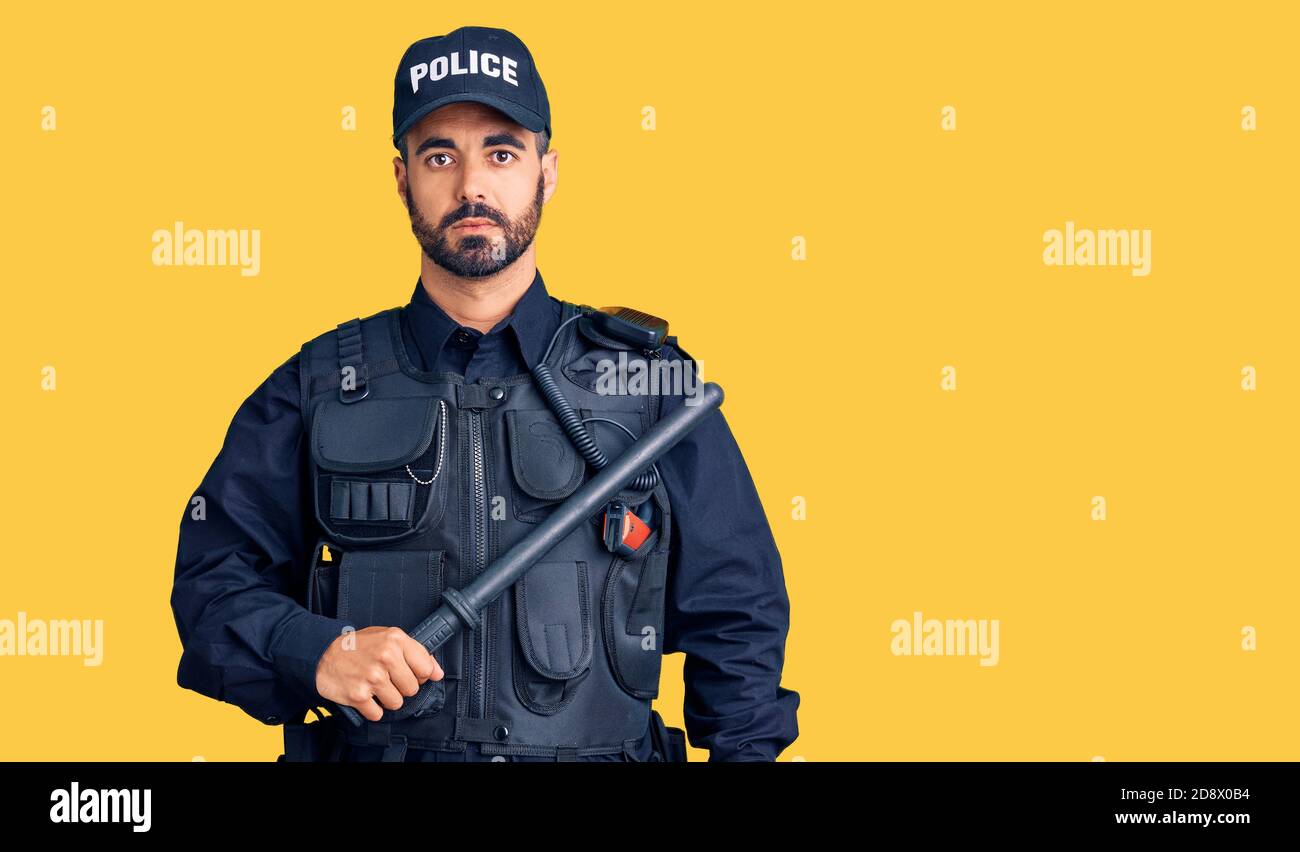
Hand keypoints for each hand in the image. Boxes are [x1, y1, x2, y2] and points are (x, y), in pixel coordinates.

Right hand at [314, 626, 443, 721]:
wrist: (323, 653)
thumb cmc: (358, 646)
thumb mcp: (388, 638)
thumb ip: (416, 652)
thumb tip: (437, 672)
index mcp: (396, 641)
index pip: (426, 669)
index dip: (419, 674)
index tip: (410, 673)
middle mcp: (385, 658)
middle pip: (412, 689)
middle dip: (401, 688)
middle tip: (387, 679)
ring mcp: (372, 678)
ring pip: (397, 703)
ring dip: (386, 699)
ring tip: (375, 686)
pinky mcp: (358, 695)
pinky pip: (377, 714)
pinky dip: (372, 709)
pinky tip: (365, 695)